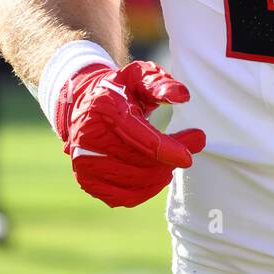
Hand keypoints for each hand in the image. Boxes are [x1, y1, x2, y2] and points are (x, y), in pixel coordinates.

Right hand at [57, 60, 205, 206]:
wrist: (85, 103)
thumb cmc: (120, 90)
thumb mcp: (140, 76)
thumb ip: (161, 84)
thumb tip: (182, 96)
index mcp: (105, 107)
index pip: (138, 136)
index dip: (165, 149)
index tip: (187, 158)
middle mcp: (89, 136)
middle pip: (137, 162)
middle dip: (168, 161)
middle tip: (190, 149)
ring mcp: (83, 160)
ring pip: (131, 182)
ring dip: (159, 176)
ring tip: (170, 161)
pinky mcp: (85, 179)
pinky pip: (120, 197)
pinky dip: (143, 191)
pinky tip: (155, 177)